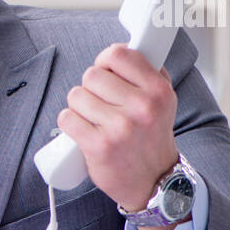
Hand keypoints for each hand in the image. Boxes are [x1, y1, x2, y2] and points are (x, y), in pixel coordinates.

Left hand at [57, 43, 180, 216]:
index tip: (106, 71)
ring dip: (79, 106)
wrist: (153, 181)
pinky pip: (67, 118)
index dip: (105, 61)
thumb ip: (147, 72)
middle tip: (101, 103)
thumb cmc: (152, 138)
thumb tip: (122, 49)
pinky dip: (70, 123)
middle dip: (91, 88)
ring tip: (94, 119)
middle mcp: (141, 107)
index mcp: (158, 91)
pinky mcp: (99, 146)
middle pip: (91, 74)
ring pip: (76, 95)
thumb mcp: (162, 100)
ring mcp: (120, 128)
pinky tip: (83, 130)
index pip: (117, 54)